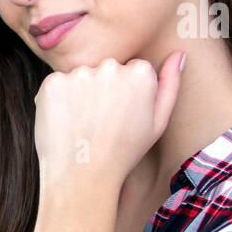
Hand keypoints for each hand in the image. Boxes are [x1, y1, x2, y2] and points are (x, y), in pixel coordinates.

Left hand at [24, 52, 185, 231]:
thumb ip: (170, 84)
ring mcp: (80, 74)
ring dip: (79, 94)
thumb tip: (179, 55)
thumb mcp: (158, 123)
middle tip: (101, 122)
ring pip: (81, 77)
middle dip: (103, 90)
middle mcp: (111, 67)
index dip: (126, 95)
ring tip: (83, 125)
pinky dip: (58, 100)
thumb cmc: (124, 153)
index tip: (121, 116)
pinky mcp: (53, 83)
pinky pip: (57, 85)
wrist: (83, 176)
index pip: (132, 69)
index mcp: (141, 73)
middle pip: (106, 70)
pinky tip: (66, 123)